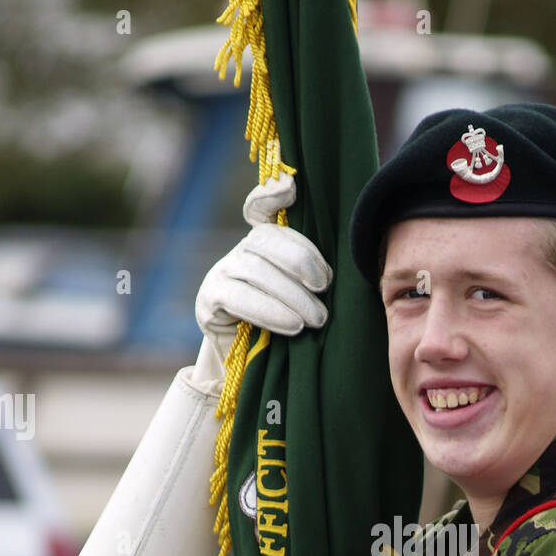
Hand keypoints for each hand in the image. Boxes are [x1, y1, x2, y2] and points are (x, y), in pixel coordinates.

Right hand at [191, 175, 332, 391]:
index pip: (262, 208)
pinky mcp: (210, 299)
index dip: (271, 195)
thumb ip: (316, 275)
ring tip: (317, 319)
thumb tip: (345, 265)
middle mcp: (241, 250)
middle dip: (301, 262)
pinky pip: (238, 298)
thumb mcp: (307, 297)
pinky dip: (269, 311)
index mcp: (265, 243)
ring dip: (291, 295)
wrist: (253, 368)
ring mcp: (222, 272)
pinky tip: (292, 326)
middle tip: (325, 289)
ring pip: (256, 270)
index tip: (291, 188)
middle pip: (267, 239)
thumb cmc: (289, 327)